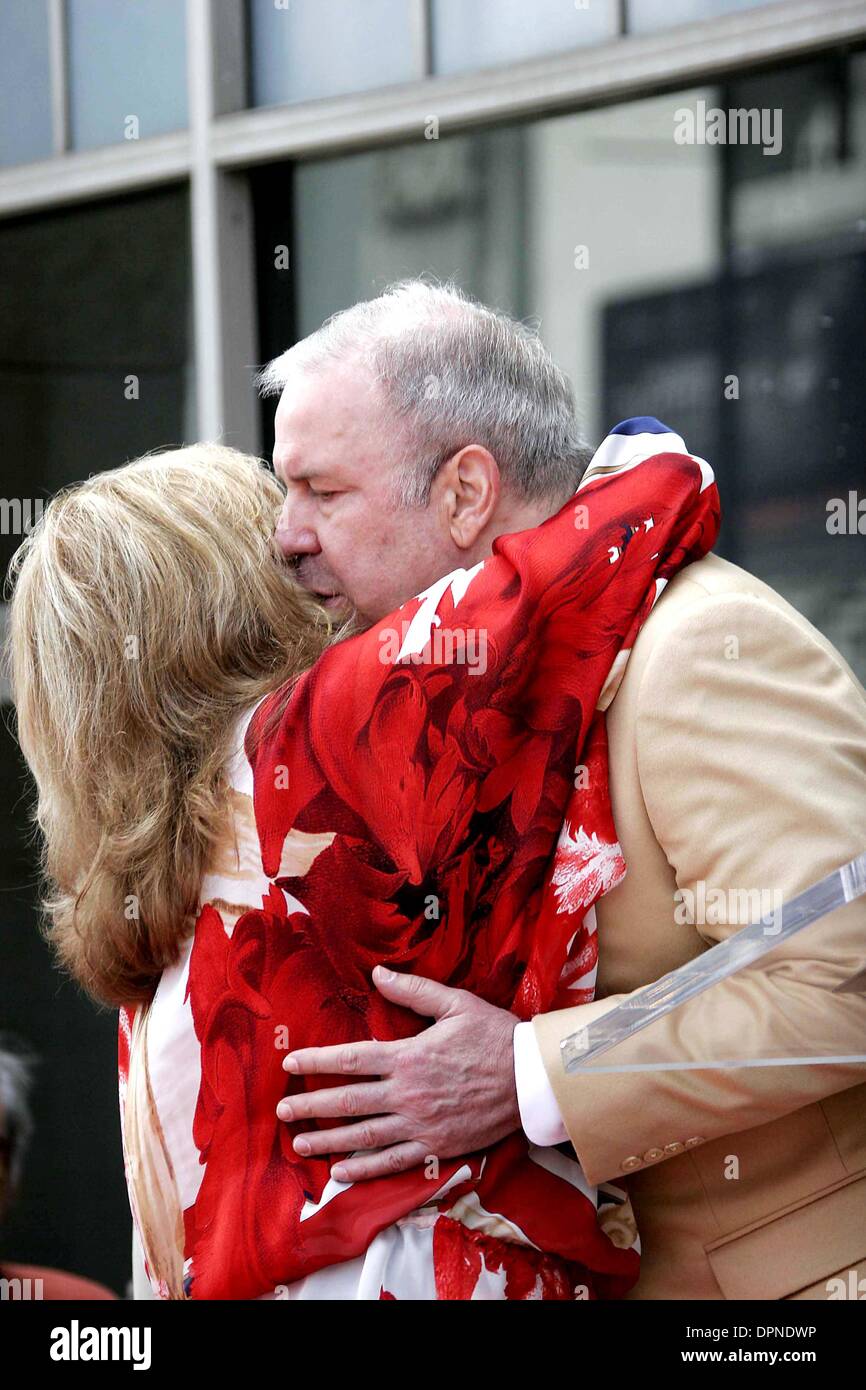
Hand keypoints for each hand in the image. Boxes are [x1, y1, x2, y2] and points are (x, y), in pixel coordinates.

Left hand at [276, 966, 522, 1182]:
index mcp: (408, 1056)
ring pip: (364, 1136)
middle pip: (348, 1101)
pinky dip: (364, 1169)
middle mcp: (408, 1093)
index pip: (351, 1059)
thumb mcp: (456, 1003)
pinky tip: (340, 1172)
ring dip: (328, 1140)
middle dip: (311, 1105)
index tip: (291, 1064)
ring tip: (299, 1143)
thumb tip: (377, 974)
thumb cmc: (495, 1035)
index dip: (317, 1062)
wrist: (531, 1079)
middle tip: (281, 1110)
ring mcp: (420, 1123)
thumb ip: (414, 991)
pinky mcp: (436, 1146)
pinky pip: (393, 1161)